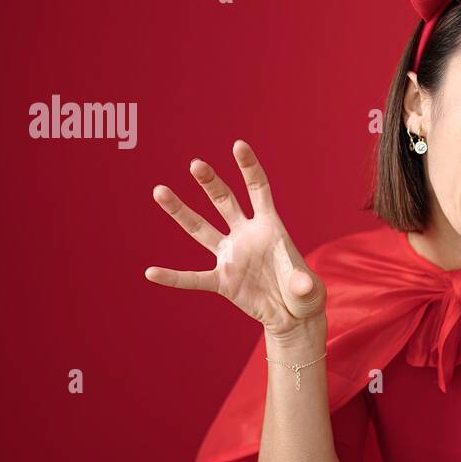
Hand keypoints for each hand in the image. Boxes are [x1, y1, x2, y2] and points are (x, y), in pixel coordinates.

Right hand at [144, 140, 324, 337]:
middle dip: (211, 183)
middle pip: (224, 202)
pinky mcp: (223, 281)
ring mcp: (231, 256)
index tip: (238, 145)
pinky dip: (173, 277)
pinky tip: (152, 272)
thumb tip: (300, 286)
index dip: (249, 168)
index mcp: (270, 227)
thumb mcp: (308, 289)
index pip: (258, 189)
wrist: (292, 316)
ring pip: (200, 229)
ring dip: (180, 212)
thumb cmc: (304, 295)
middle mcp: (246, 235)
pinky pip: (194, 278)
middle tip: (196, 164)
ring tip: (160, 191)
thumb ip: (303, 284)